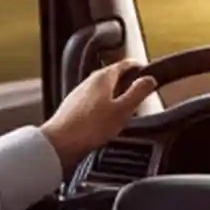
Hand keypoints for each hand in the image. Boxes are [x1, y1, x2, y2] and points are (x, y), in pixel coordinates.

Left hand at [40, 59, 156, 172]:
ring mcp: (78, 94)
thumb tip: (150, 79)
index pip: (124, 64)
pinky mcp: (72, 108)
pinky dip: (104, 105)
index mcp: (102, 78)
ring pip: (102, 89)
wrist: (59, 144)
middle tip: (139, 90)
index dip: (137, 67)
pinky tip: (107, 118)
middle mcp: (89, 82)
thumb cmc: (90, 127)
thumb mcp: (122, 110)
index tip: (147, 71)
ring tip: (126, 105)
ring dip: (115, 94)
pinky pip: (93, 101)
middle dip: (126, 81)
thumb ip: (138, 93)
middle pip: (112, 76)